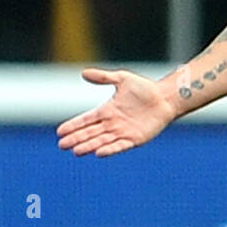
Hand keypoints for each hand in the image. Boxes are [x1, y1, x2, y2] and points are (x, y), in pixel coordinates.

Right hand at [56, 68, 176, 156]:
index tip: (60, 131)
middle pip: (90, 133)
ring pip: (102, 141)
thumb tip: (83, 73)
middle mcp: (113, 124)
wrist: (165, 98)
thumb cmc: (145, 88)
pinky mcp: (135, 139)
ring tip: (76, 151)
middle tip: (62, 145)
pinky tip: (98, 153)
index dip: (74, 125)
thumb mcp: (122, 79)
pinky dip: (109, 149)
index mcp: (107, 111)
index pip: (86, 120)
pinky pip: (119, 146)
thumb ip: (103, 78)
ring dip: (89, 146)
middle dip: (76, 138)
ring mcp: (123, 132)